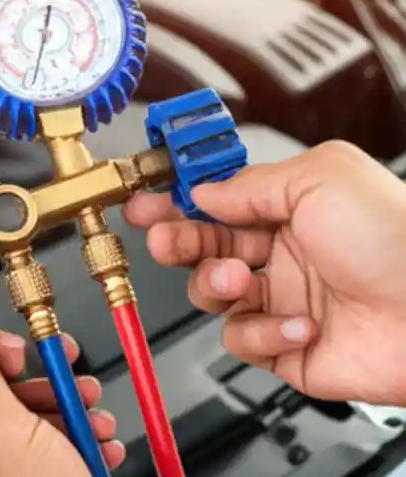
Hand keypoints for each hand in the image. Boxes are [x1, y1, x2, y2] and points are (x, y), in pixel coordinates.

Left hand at [0, 316, 125, 476]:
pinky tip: (102, 447)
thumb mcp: (7, 434)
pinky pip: (51, 451)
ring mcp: (1, 475)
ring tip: (95, 417)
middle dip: (40, 378)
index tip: (20, 346)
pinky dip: (80, 442)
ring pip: (28, 419)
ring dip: (69, 408)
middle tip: (69, 375)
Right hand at [126, 140, 405, 404]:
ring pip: (211, 295)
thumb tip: (203, 191)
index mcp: (291, 209)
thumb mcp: (321, 178)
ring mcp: (284, 301)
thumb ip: (251, 182)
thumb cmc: (398, 240)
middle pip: (202, 246)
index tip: (146, 201)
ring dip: (217, 286)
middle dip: (177, 241)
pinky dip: (263, 333)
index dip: (177, 200)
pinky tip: (300, 324)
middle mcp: (284, 254)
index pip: (218, 201)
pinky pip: (243, 341)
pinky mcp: (287, 349)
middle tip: (166, 238)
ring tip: (242, 281)